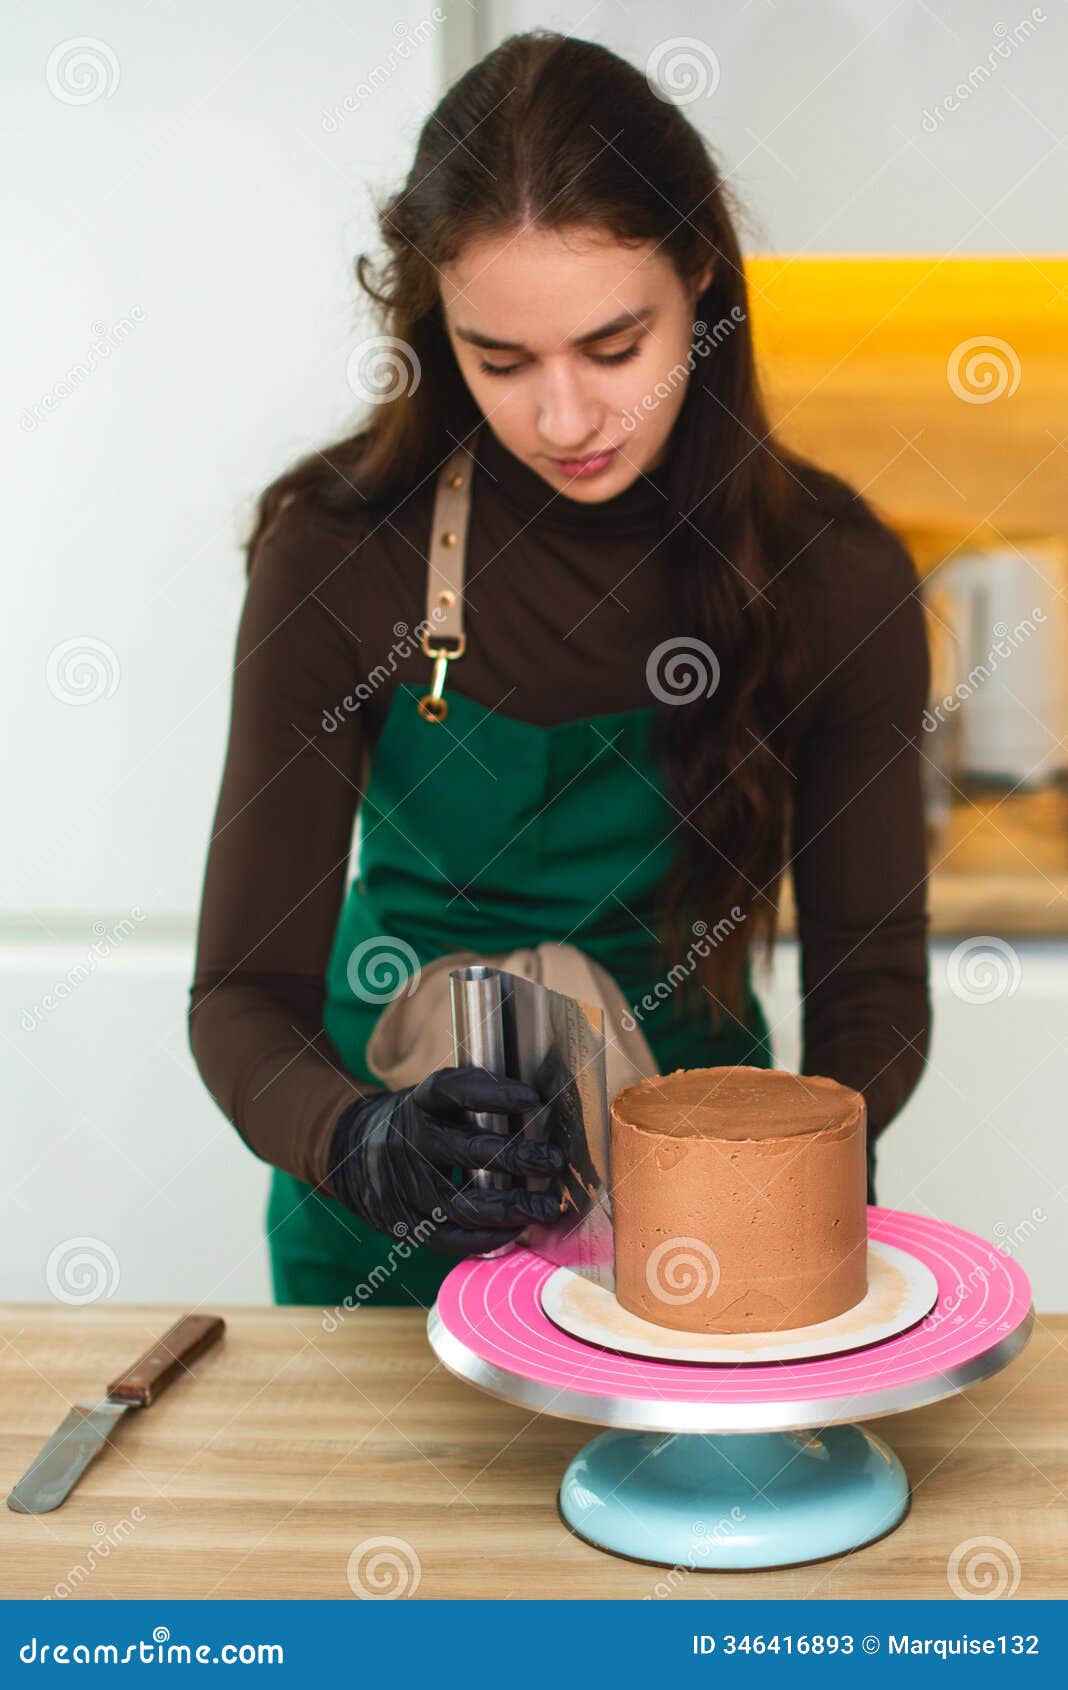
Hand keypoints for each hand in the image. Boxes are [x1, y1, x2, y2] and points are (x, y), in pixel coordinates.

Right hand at [327, 1064, 565, 1255]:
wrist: (352, 1153)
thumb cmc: (417, 1122)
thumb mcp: (435, 1099)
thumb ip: (474, 1098)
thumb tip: (537, 1106)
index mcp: (420, 1102)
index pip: (454, 1091)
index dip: (493, 1093)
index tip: (532, 1098)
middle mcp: (410, 1141)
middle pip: (468, 1150)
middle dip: (517, 1157)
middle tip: (553, 1160)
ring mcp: (405, 1185)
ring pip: (463, 1203)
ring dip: (510, 1208)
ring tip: (546, 1207)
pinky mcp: (404, 1221)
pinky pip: (449, 1237)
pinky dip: (485, 1237)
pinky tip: (514, 1231)